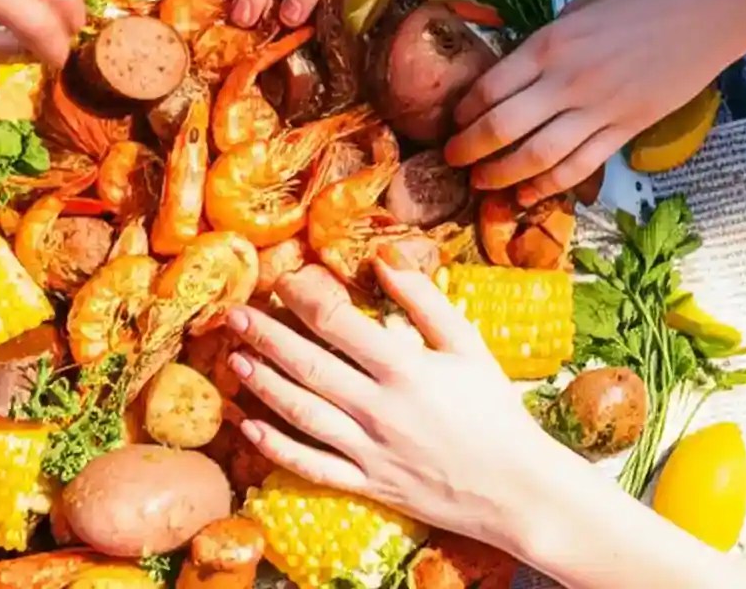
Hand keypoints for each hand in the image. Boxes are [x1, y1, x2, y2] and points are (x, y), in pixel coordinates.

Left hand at [221, 249, 562, 552]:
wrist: (514, 488)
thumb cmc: (493, 409)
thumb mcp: (468, 345)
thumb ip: (423, 300)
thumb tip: (382, 258)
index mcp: (405, 368)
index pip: (337, 323)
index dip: (303, 297)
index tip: (281, 281)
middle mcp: (379, 408)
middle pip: (308, 366)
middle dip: (266, 337)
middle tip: (232, 316)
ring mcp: (369, 450)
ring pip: (301, 414)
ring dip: (263, 386)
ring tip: (233, 361)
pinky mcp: (365, 483)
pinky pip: (311, 465)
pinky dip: (276, 448)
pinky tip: (248, 428)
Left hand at [441, 0, 745, 205]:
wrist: (712, 7)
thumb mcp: (580, 8)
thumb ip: (544, 43)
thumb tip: (512, 74)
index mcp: (551, 43)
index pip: (490, 88)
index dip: (464, 112)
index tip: (452, 121)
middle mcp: (569, 80)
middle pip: (504, 128)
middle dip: (469, 150)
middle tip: (451, 160)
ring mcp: (600, 109)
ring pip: (538, 156)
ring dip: (502, 175)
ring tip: (480, 183)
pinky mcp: (628, 129)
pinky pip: (580, 166)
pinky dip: (548, 186)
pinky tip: (526, 195)